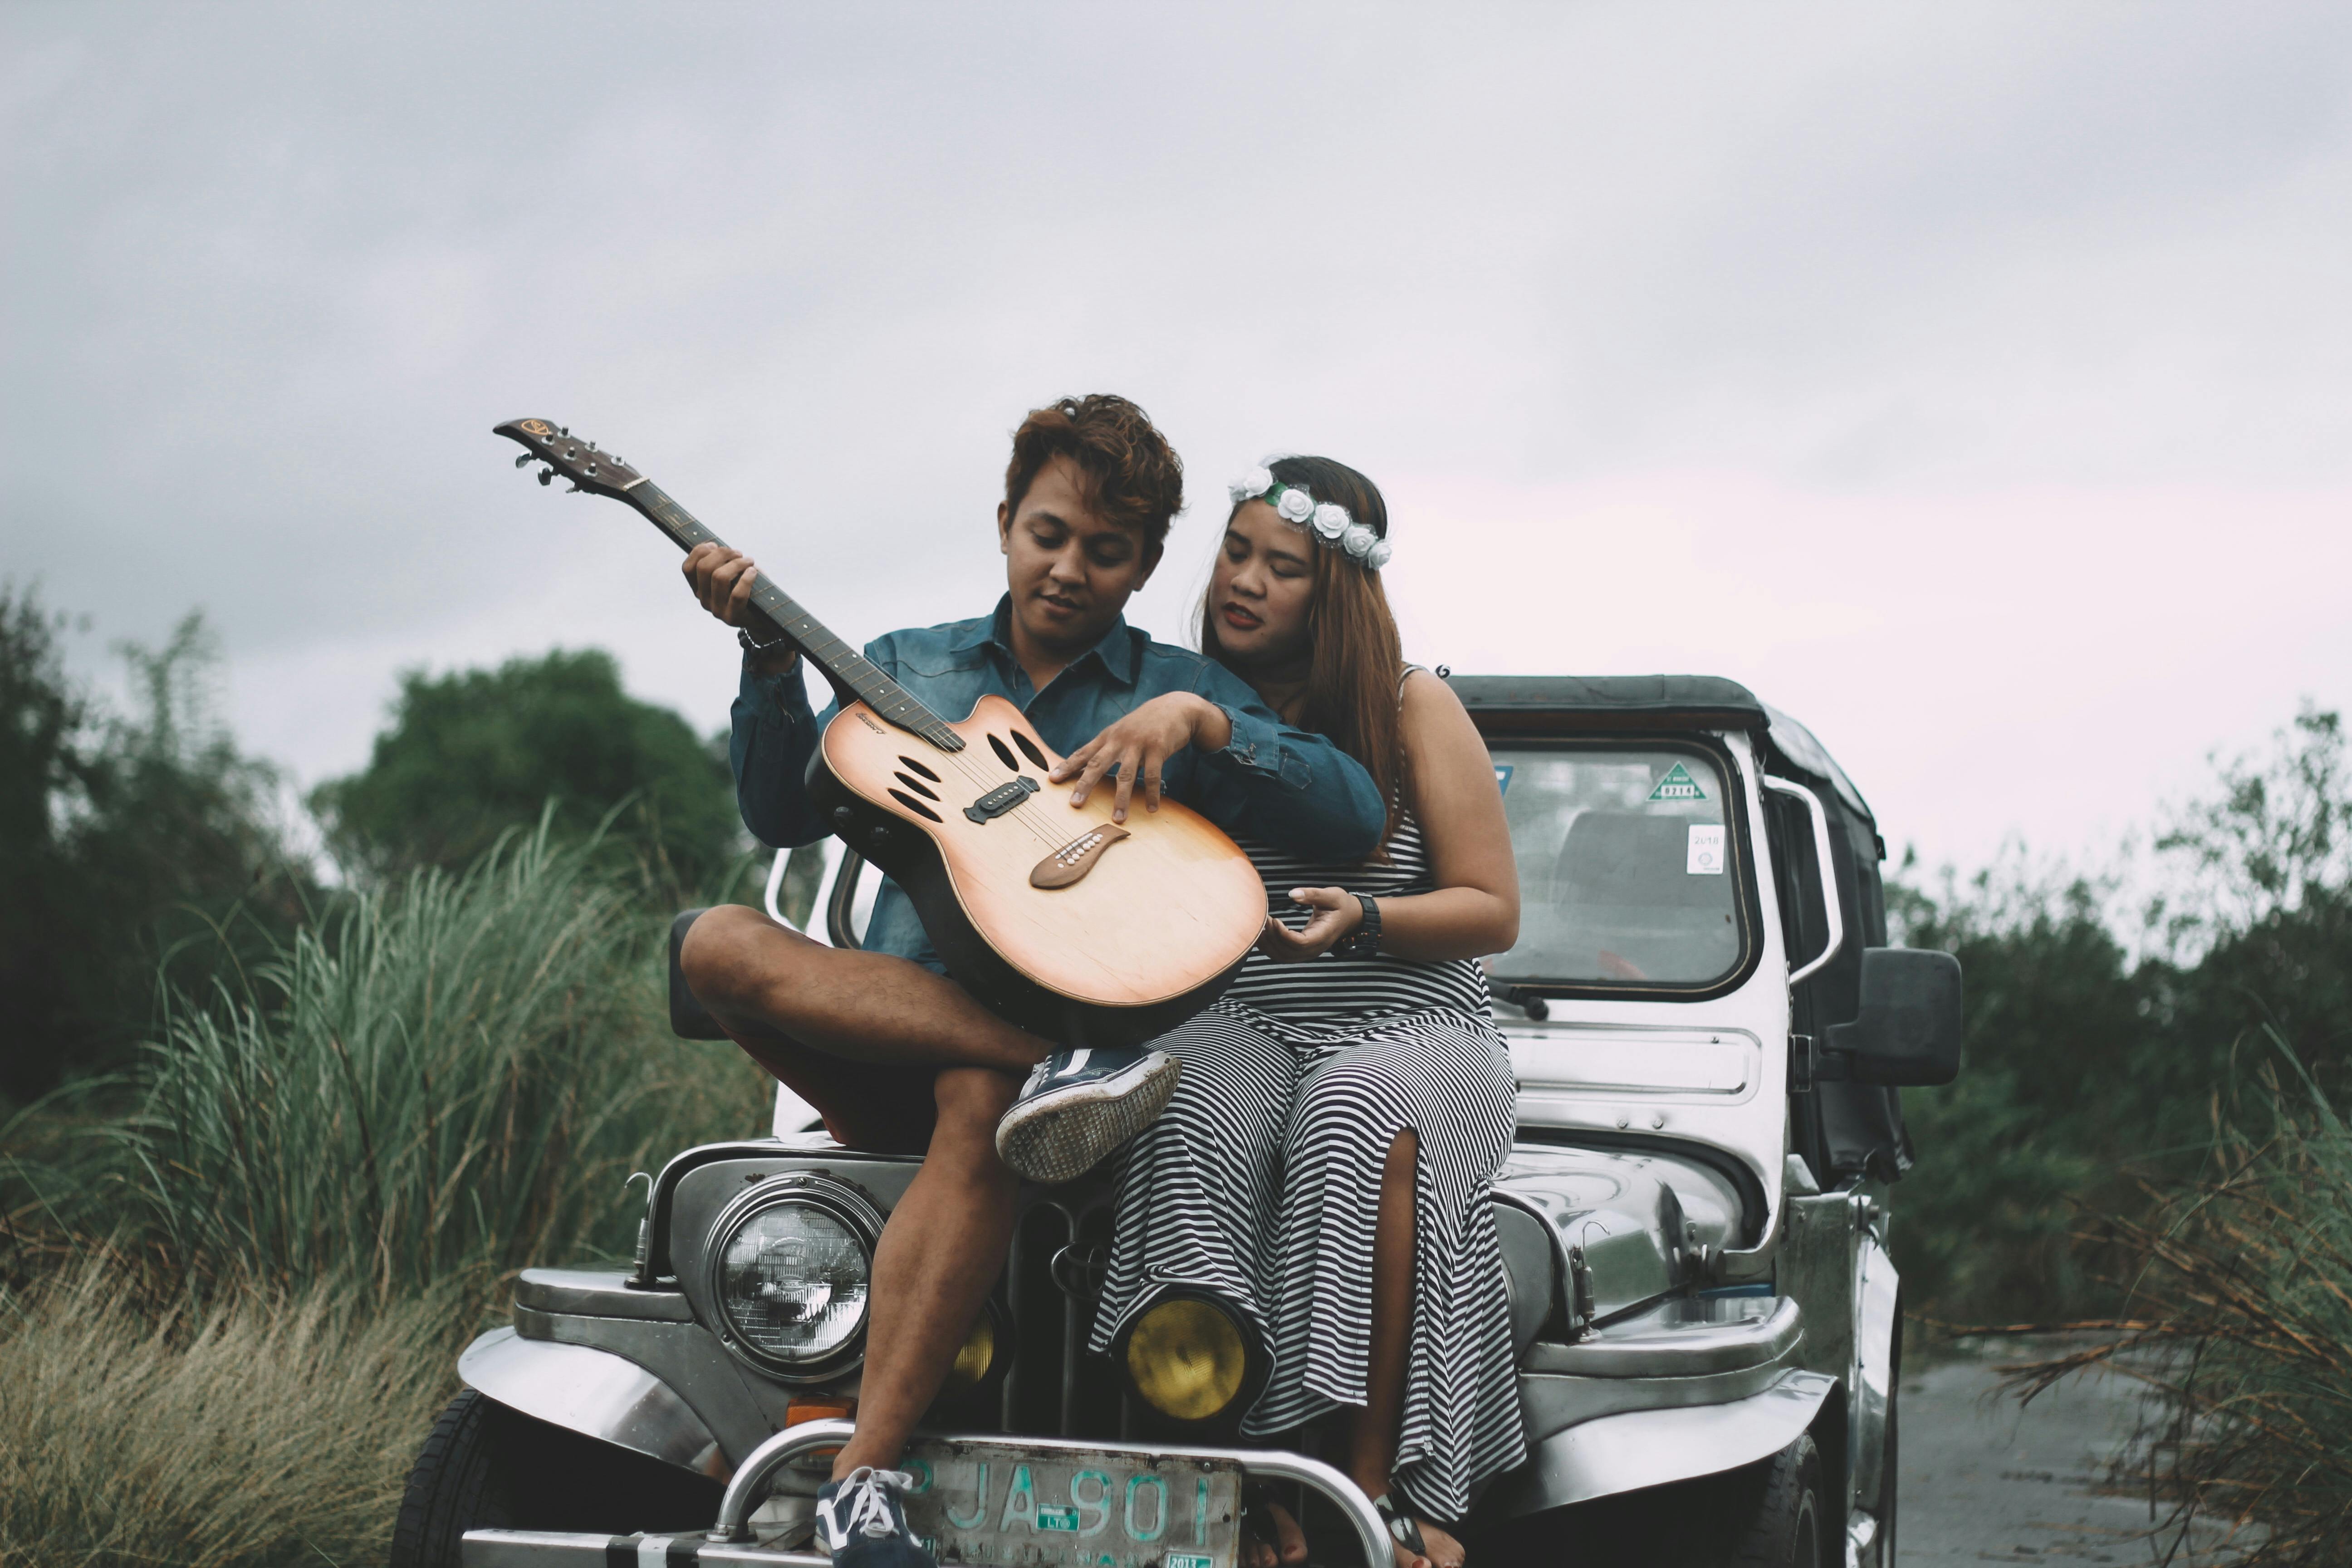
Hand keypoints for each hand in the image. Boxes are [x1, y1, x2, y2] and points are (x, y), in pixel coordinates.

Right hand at [681, 541, 761, 625]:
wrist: (763, 615)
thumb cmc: (747, 587)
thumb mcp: (731, 572)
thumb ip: (721, 561)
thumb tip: (715, 547)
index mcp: (699, 588)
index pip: (687, 568)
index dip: (699, 551)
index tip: (715, 545)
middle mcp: (704, 600)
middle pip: (704, 568)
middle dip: (722, 553)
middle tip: (738, 553)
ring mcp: (716, 610)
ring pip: (719, 577)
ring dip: (737, 563)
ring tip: (749, 561)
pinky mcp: (732, 617)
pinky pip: (737, 594)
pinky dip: (746, 578)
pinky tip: (753, 572)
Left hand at [1052, 693, 1226, 822]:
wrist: (1174, 707)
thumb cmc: (1145, 723)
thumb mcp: (1122, 731)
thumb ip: (1107, 747)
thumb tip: (1089, 768)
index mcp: (1108, 737)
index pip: (1084, 753)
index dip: (1067, 766)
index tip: (1052, 779)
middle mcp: (1120, 740)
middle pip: (1098, 764)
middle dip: (1085, 785)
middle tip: (1075, 803)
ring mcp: (1138, 744)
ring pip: (1126, 775)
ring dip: (1122, 799)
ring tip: (1118, 819)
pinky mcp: (1158, 748)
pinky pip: (1153, 776)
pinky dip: (1152, 794)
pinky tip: (1151, 808)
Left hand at [1255, 887, 1360, 961]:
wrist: (1350, 917)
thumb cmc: (1341, 905)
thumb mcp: (1331, 895)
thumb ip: (1312, 895)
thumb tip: (1293, 894)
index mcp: (1322, 936)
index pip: (1299, 943)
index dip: (1283, 934)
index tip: (1274, 919)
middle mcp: (1315, 949)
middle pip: (1287, 952)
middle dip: (1271, 938)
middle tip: (1261, 919)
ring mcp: (1308, 953)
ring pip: (1282, 957)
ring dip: (1267, 945)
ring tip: (1258, 926)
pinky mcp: (1302, 951)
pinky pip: (1282, 955)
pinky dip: (1270, 947)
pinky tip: (1263, 934)